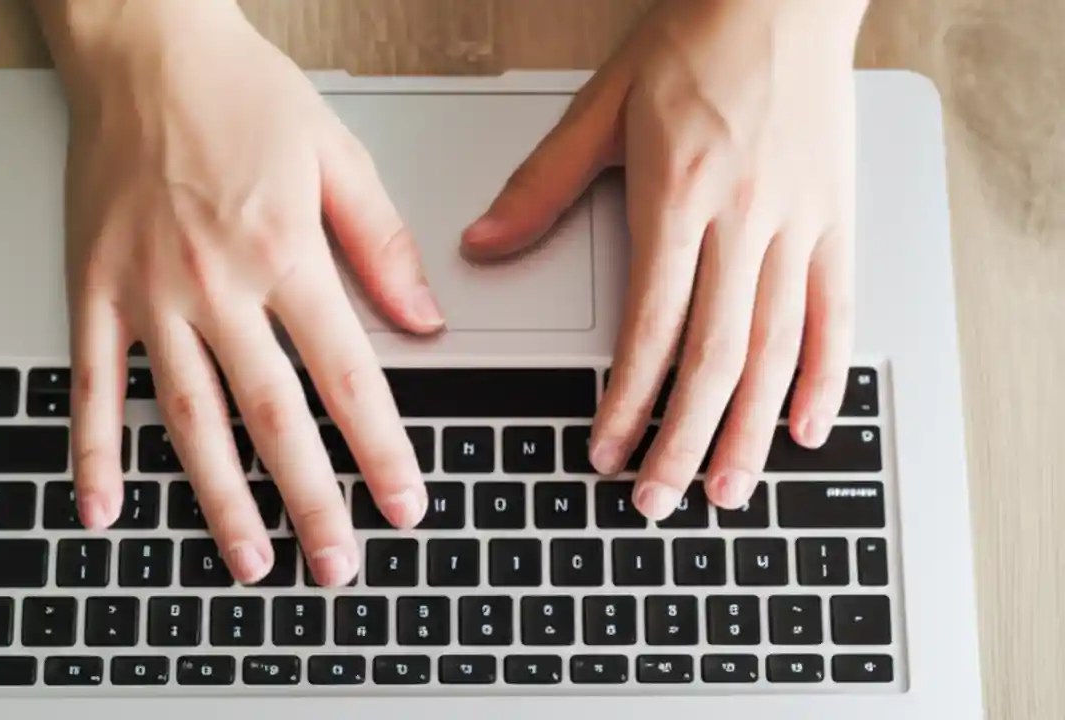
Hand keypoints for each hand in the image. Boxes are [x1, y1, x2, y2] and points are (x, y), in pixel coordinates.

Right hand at [35, 0, 443, 584]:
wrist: (144, 44)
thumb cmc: (240, 92)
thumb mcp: (337, 156)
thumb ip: (382, 246)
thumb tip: (425, 320)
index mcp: (286, 253)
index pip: (347, 377)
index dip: (381, 451)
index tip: (404, 504)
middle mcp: (217, 283)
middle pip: (274, 417)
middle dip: (311, 501)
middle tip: (336, 566)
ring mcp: (149, 292)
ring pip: (189, 417)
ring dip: (221, 498)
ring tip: (248, 561)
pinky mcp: (95, 287)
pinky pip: (93, 382)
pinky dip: (95, 449)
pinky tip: (105, 506)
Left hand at [463, 0, 866, 518]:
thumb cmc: (696, 39)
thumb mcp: (600, 106)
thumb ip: (541, 186)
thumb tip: (482, 244)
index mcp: (678, 196)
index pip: (651, 327)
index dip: (629, 402)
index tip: (609, 452)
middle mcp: (743, 219)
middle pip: (716, 356)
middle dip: (683, 439)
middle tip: (660, 500)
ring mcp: (799, 223)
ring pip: (778, 348)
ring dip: (749, 429)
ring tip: (726, 489)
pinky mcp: (838, 218)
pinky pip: (837, 310)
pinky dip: (825, 374)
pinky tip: (806, 425)